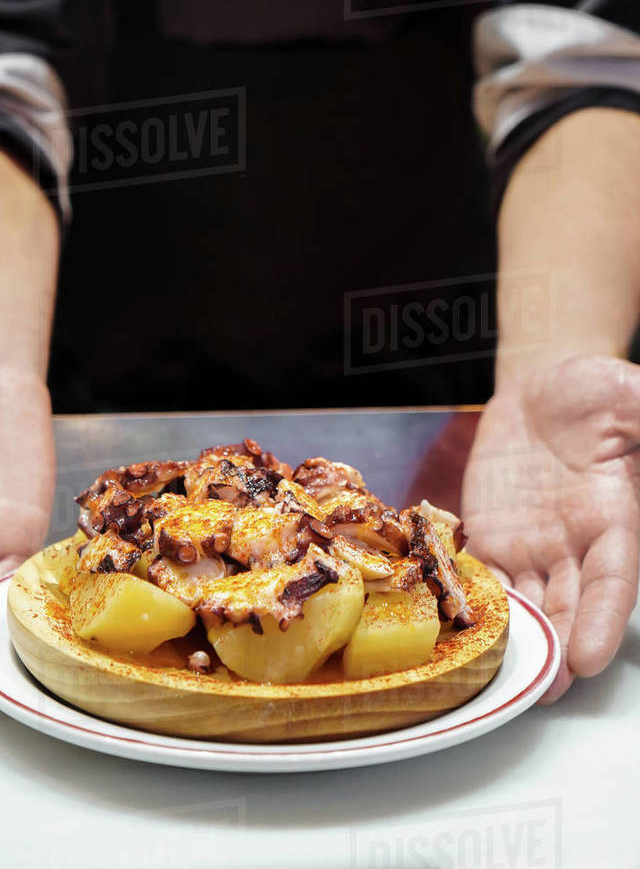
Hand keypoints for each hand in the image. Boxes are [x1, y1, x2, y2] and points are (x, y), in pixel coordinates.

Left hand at [462, 355, 639, 701]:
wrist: (544, 388)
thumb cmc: (597, 392)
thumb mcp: (631, 396)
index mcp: (614, 519)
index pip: (613, 582)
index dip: (602, 620)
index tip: (591, 658)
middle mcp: (574, 545)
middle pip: (569, 606)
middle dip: (558, 647)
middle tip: (544, 689)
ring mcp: (530, 544)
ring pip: (526, 602)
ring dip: (516, 639)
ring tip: (502, 678)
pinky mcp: (490, 535)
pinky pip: (479, 575)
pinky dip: (469, 602)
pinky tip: (456, 629)